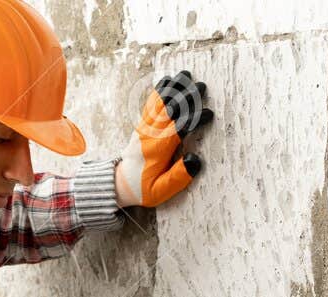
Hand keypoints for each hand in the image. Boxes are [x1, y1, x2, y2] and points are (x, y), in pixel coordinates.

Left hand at [115, 70, 212, 207]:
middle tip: (203, 86)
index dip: (193, 119)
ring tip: (186, 75)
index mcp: (157, 151)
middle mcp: (149, 135)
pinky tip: (168, 80)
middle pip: (168, 109)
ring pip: (158, 102)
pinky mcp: (142, 124)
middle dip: (186, 96)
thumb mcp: (161, 192)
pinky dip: (159, 90)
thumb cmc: (143, 189)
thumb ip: (178, 177)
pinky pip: (150, 103)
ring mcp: (144, 127)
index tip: (209, 114)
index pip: (177, 129)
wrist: (119, 183)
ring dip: (173, 88)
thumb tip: (195, 160)